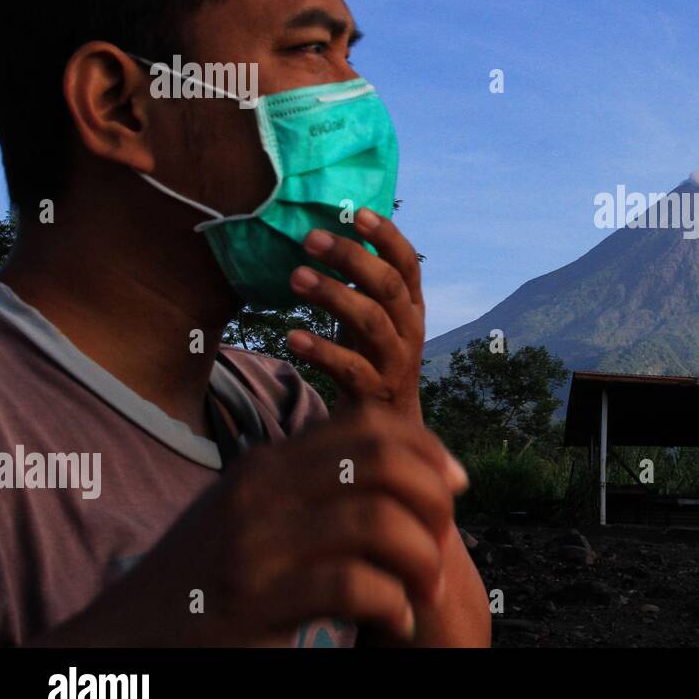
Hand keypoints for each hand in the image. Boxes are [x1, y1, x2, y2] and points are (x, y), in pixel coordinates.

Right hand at [32, 413, 466, 645]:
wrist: (125, 637)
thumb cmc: (207, 576)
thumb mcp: (253, 511)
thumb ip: (313, 483)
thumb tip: (402, 468)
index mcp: (270, 464)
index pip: (370, 425)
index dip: (429, 449)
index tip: (456, 484)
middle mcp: (264, 491)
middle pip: (383, 463)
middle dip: (434, 502)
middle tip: (445, 544)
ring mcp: (257, 544)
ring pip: (378, 520)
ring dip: (422, 558)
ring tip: (427, 590)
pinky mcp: (256, 601)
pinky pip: (353, 585)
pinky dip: (392, 603)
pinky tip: (396, 619)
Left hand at [283, 209, 487, 642]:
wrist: (397, 488)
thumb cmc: (366, 411)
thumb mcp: (362, 359)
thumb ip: (350, 319)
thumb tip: (317, 264)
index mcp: (409, 327)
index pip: (411, 272)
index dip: (389, 240)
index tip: (358, 211)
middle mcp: (411, 348)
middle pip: (395, 290)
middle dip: (357, 258)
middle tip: (313, 237)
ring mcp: (399, 378)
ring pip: (379, 322)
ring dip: (337, 295)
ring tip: (294, 278)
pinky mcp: (381, 410)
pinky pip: (356, 372)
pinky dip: (322, 350)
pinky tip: (286, 338)